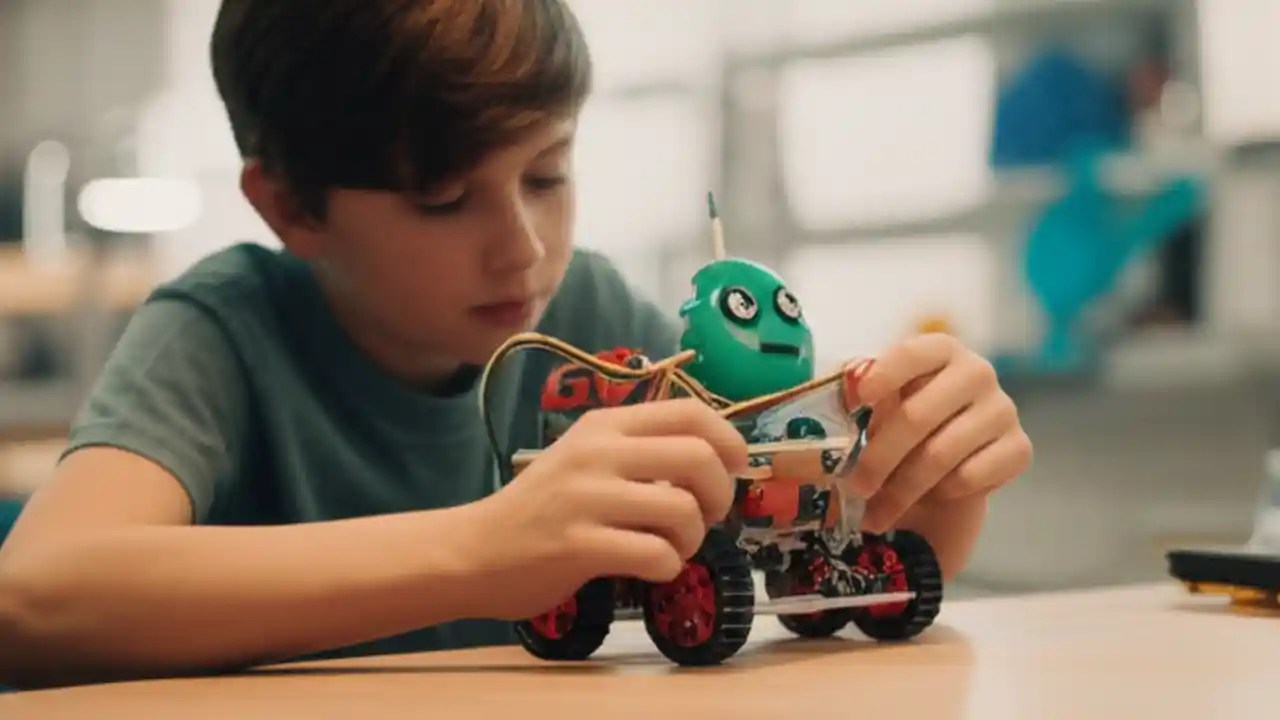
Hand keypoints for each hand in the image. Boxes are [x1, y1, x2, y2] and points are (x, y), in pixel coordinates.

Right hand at [469, 398, 747, 619]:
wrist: (475, 550)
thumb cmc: (541, 508)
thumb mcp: (586, 458)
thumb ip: (640, 451)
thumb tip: (715, 461)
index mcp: (604, 425)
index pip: (690, 412)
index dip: (729, 440)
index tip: (734, 468)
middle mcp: (598, 453)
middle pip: (699, 458)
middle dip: (721, 494)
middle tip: (708, 516)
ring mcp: (586, 498)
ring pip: (684, 511)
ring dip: (693, 538)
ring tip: (672, 546)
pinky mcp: (578, 545)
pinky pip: (656, 555)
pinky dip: (668, 567)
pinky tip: (651, 568)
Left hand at [843, 333, 1031, 533]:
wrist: (951, 467)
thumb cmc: (909, 427)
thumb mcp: (885, 406)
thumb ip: (867, 395)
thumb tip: (848, 391)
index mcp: (941, 350)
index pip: (912, 354)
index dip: (883, 374)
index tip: (856, 399)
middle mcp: (977, 372)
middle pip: (916, 416)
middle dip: (878, 459)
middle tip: (854, 487)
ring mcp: (1003, 409)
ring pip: (939, 455)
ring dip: (901, 489)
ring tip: (877, 510)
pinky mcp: (1019, 448)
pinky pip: (969, 477)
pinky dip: (942, 493)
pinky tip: (932, 494)